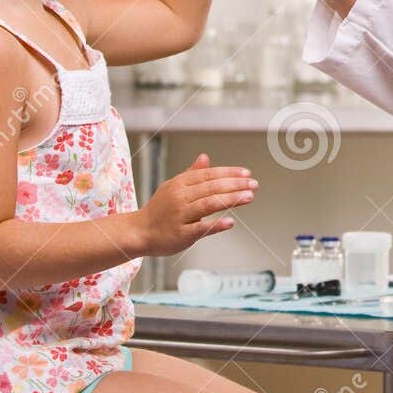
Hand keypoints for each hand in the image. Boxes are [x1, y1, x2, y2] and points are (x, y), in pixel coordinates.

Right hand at [134, 152, 256, 257]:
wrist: (138, 232)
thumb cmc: (158, 210)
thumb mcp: (172, 187)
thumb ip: (191, 174)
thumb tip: (205, 157)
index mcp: (179, 184)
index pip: (208, 175)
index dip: (229, 173)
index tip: (246, 173)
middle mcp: (180, 197)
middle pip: (212, 187)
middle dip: (235, 184)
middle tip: (254, 184)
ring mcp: (180, 215)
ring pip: (209, 204)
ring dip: (231, 199)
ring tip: (249, 197)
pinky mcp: (180, 234)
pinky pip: (200, 228)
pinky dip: (216, 225)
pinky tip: (230, 222)